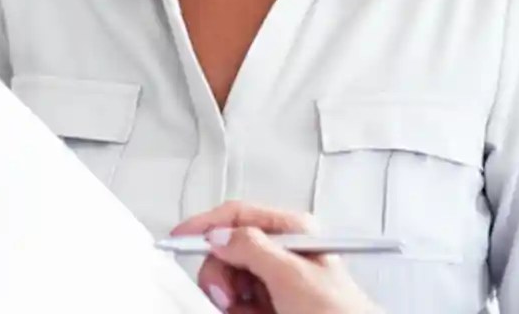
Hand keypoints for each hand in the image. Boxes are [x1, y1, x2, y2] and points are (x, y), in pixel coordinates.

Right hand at [171, 201, 380, 313]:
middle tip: (228, 297)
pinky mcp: (270, 303)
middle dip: (221, 274)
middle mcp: (282, 251)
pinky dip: (237, 311)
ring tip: (248, 311)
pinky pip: (236, 303)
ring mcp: (275, 280)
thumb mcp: (292, 275)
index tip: (180, 237)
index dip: (207, 224)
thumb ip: (253, 249)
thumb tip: (219, 234)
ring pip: (228, 279)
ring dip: (230, 298)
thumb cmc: (338, 311)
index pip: (239, 215)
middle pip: (227, 250)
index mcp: (292, 231)